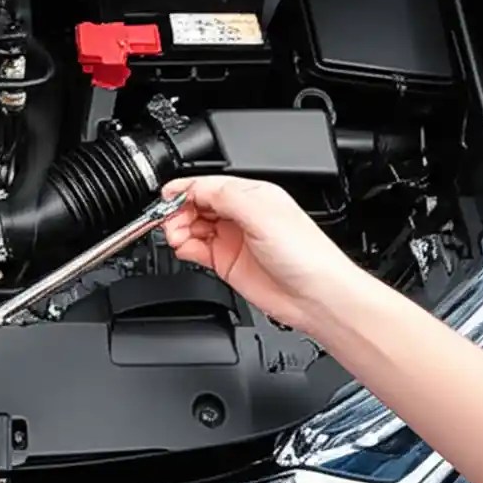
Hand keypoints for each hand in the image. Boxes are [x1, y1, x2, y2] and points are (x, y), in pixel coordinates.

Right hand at [161, 176, 357, 330]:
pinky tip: (184, 249)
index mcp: (251, 194)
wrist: (316, 297)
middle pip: (195, 204)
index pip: (207, 185)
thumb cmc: (305, 254)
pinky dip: (184, 248)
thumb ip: (224, 196)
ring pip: (192, 226)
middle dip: (177, 211)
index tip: (166, 200)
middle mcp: (241, 214)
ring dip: (178, 229)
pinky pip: (195, 249)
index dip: (184, 191)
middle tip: (170, 223)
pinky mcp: (226, 262)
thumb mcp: (262, 213)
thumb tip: (193, 190)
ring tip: (177, 238)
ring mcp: (232, 238)